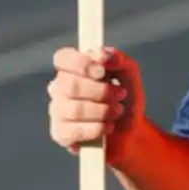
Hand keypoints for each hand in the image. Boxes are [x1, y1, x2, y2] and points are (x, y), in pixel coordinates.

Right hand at [48, 46, 145, 165]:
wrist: (131, 130)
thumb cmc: (125, 98)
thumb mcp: (129, 73)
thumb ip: (118, 58)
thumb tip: (101, 55)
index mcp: (73, 68)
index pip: (63, 58)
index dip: (81, 64)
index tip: (102, 71)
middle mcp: (60, 88)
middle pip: (70, 85)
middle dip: (101, 91)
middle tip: (121, 95)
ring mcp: (57, 111)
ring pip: (74, 109)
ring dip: (103, 111)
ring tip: (118, 111)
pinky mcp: (60, 134)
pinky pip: (74, 131)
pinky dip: (97, 128)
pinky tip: (108, 126)